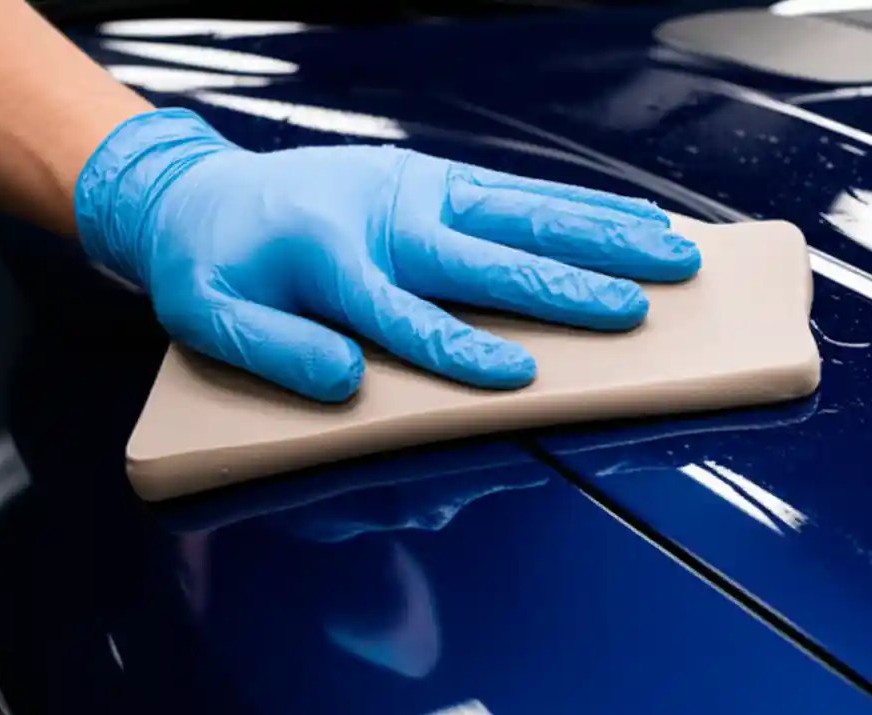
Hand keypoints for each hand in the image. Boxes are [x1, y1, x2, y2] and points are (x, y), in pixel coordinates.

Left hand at [74, 109, 699, 400]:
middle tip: (644, 304)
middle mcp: (388, 214)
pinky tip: (631, 214)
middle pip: (489, 254)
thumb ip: (275, 351)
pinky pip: (517, 189)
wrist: (201, 190)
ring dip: (601, 233)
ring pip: (523, 211)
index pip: (402, 313)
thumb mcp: (211, 318)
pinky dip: (578, 201)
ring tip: (671, 250)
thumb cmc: (217, 268)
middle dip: (570, 282)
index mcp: (327, 256)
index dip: (458, 347)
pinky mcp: (438, 176)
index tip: (520, 376)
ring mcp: (421, 187)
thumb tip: (348, 381)